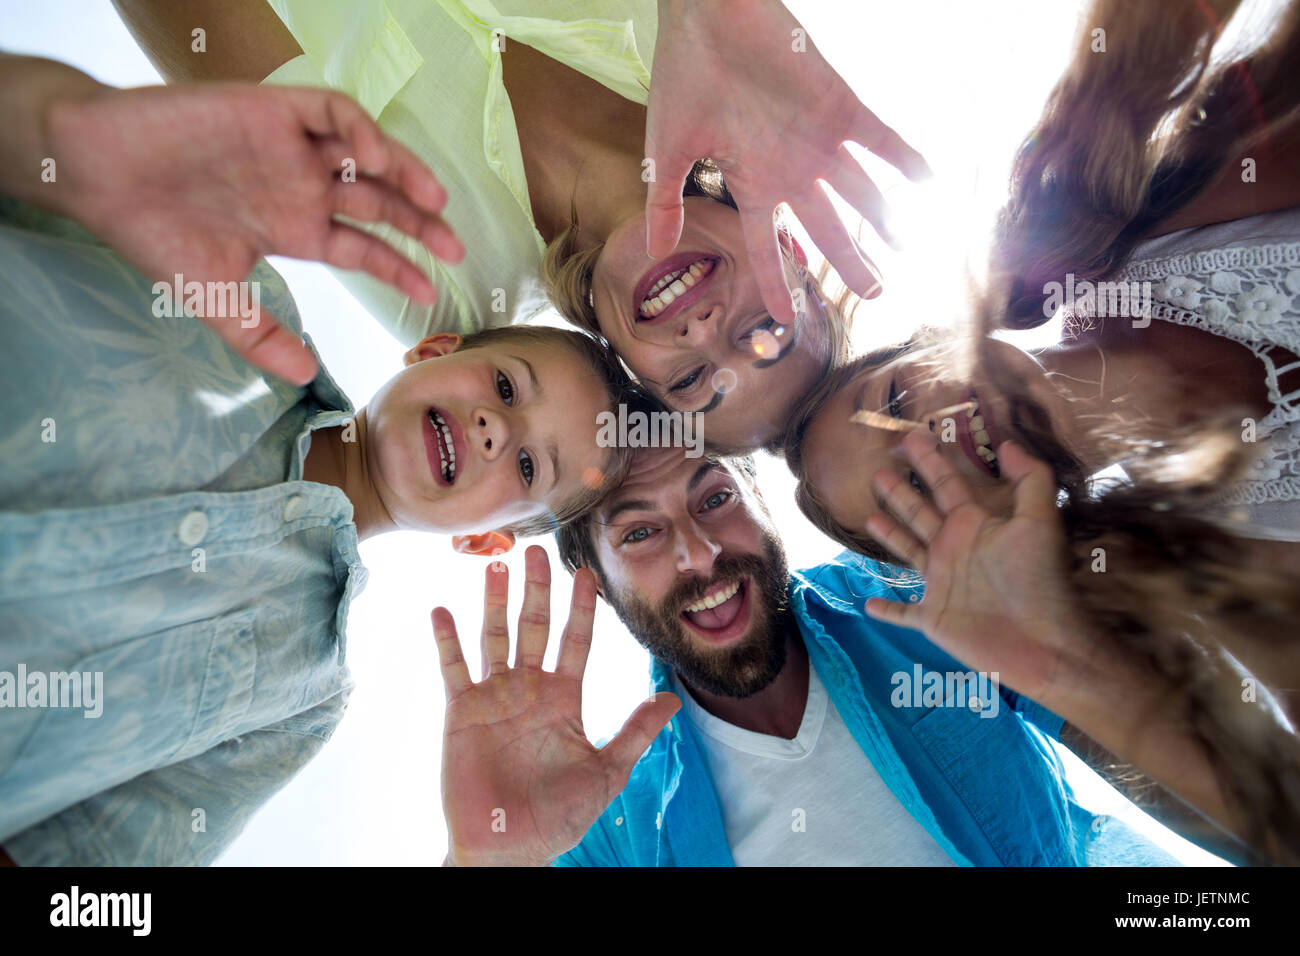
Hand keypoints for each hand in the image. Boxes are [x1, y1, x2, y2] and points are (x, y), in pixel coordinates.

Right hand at [45, 80, 463, 383]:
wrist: (97, 176)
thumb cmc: (152, 234)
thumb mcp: (216, 300)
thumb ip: (262, 338)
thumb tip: (309, 376)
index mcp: (294, 227)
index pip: (362, 247)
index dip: (398, 266)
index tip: (430, 290)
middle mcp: (301, 186)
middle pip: (378, 201)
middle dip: (419, 223)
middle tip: (454, 248)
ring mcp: (290, 148)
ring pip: (366, 153)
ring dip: (405, 173)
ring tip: (435, 203)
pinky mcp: (271, 110)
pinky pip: (330, 111)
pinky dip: (359, 131)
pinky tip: (374, 160)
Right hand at [433, 546, 679, 866]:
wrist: (508, 848)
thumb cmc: (557, 817)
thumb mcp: (606, 773)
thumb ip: (635, 733)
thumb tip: (674, 702)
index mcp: (564, 698)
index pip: (576, 641)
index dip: (581, 608)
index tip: (586, 573)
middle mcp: (530, 689)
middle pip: (535, 627)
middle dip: (537, 590)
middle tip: (536, 550)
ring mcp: (495, 697)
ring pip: (495, 636)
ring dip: (494, 602)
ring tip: (495, 566)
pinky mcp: (462, 712)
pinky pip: (454, 668)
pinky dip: (447, 640)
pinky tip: (442, 610)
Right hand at [643, 0, 929, 323]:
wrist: (707, 18)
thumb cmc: (682, 79)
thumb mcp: (665, 153)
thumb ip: (664, 202)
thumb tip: (653, 251)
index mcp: (752, 182)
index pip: (766, 244)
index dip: (775, 281)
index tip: (783, 318)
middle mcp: (790, 169)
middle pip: (829, 228)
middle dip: (852, 262)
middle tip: (877, 293)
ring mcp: (817, 141)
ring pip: (861, 192)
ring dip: (885, 221)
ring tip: (908, 248)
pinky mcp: (839, 106)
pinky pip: (880, 139)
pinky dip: (904, 160)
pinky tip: (927, 181)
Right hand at [861, 432, 1090, 707]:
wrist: (1040, 642)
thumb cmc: (1037, 580)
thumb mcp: (1039, 522)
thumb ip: (1030, 479)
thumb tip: (1007, 443)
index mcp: (974, 524)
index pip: (947, 484)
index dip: (930, 460)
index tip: (912, 436)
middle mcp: (953, 548)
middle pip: (920, 512)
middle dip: (900, 492)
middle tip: (879, 470)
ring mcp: (941, 583)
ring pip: (907, 552)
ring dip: (889, 535)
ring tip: (867, 516)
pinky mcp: (933, 617)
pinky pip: (904, 612)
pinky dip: (886, 609)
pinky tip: (868, 603)